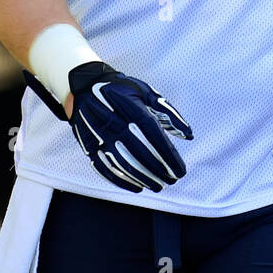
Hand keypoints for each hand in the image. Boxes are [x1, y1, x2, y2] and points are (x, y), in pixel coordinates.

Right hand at [23, 61, 192, 192]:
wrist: (84, 86)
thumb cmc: (122, 90)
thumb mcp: (146, 93)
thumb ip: (168, 114)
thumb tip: (189, 135)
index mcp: (132, 108)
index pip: (155, 136)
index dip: (169, 156)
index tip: (181, 170)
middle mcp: (115, 123)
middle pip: (141, 153)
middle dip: (159, 170)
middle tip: (172, 179)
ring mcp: (100, 136)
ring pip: (124, 164)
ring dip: (143, 178)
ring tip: (158, 186)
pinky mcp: (89, 145)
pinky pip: (105, 168)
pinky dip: (122, 180)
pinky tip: (137, 187)